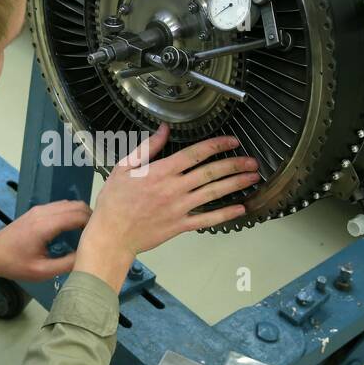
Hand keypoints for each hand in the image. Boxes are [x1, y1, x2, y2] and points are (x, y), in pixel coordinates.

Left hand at [0, 200, 92, 281]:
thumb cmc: (14, 264)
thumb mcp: (41, 271)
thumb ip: (65, 264)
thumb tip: (87, 258)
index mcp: (45, 225)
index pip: (78, 215)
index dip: (93, 223)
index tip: (102, 236)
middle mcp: (44, 212)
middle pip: (77, 205)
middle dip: (91, 217)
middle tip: (99, 234)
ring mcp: (40, 209)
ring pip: (70, 204)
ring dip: (82, 214)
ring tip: (89, 232)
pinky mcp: (38, 211)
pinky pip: (61, 207)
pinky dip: (72, 214)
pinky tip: (75, 229)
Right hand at [75, 124, 257, 290]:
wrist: (111, 235)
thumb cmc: (114, 202)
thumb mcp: (124, 167)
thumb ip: (148, 148)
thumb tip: (163, 129)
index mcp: (160, 172)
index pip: (195, 154)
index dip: (216, 145)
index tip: (232, 141)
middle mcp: (174, 189)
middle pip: (210, 173)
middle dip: (234, 165)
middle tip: (252, 161)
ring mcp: (179, 208)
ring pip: (213, 193)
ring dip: (235, 184)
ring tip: (252, 178)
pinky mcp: (180, 226)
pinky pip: (207, 219)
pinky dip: (225, 215)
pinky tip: (239, 209)